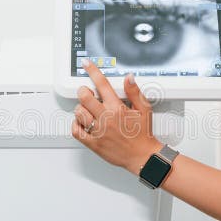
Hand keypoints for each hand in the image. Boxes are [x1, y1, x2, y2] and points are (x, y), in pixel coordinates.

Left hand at [72, 60, 161, 174]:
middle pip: (84, 97)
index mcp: (117, 108)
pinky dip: (76, 124)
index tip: (86, 64)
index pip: (102, 84)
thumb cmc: (143, 135)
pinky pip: (76, 131)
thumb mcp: (144, 109)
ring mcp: (98, 131)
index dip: (92, 71)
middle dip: (83, 91)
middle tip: (87, 92)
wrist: (142, 156)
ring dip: (80, 107)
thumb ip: (134, 92)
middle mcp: (106, 118)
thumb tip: (128, 78)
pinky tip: (82, 122)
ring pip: (79, 112)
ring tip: (87, 109)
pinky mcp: (93, 143)